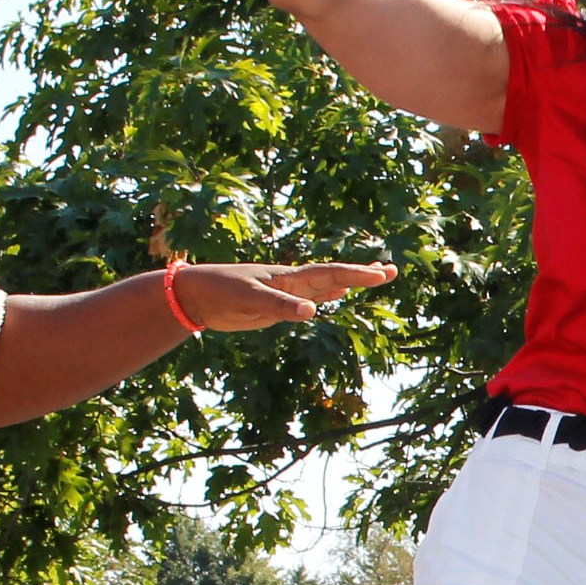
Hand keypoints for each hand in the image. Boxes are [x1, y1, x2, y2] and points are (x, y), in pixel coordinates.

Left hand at [175, 258, 395, 330]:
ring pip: (325, 286)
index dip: (357, 275)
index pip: (331, 274)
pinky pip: (310, 300)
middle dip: (363, 274)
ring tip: (374, 276)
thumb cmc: (219, 292)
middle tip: (392, 271)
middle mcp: (292, 282)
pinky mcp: (276, 305)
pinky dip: (328, 297)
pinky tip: (336, 298)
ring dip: (349, 283)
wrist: (194, 294)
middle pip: (335, 277)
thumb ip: (281, 307)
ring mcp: (285, 293)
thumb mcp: (250, 300)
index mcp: (289, 278)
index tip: (382, 274)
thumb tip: (313, 313)